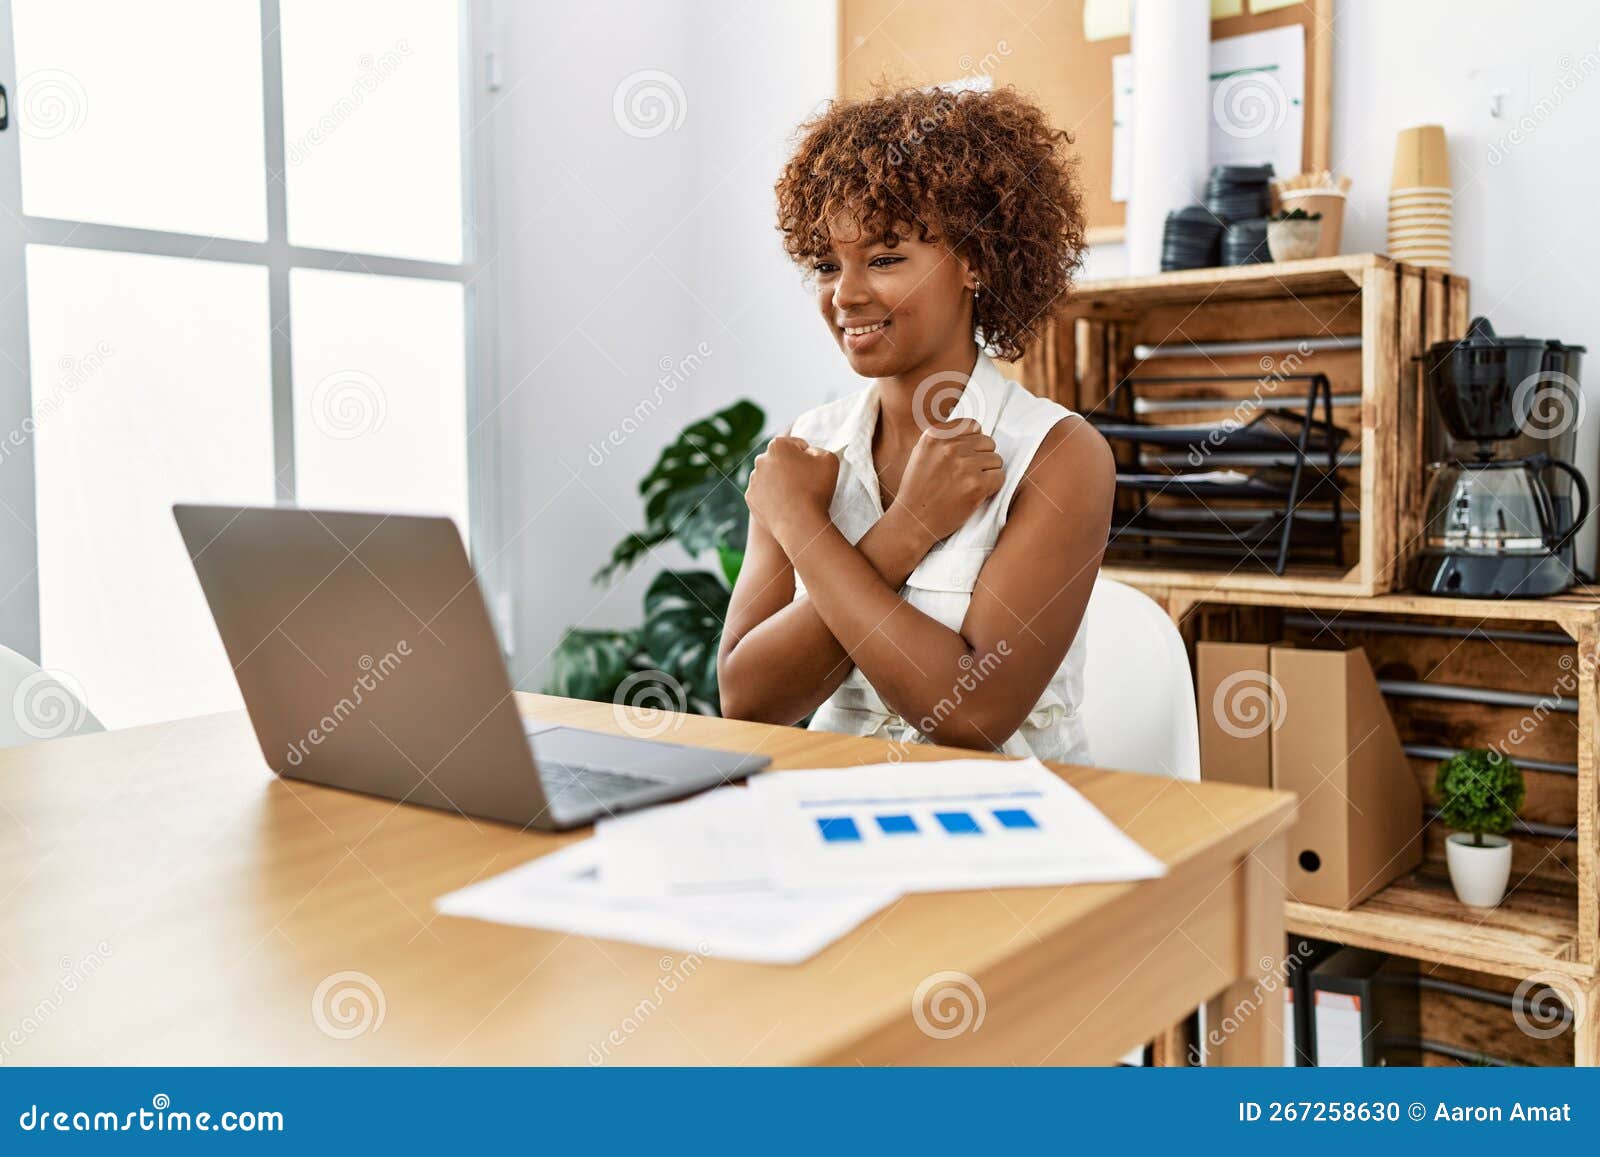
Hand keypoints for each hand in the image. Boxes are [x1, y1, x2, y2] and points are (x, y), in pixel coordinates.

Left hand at [745, 436, 839, 545]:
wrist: (799, 523)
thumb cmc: (816, 489)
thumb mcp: (829, 459)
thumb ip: (818, 450)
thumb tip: (808, 454)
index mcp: (777, 445)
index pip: (796, 445)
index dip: (808, 455)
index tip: (814, 468)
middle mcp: (760, 460)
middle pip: (780, 460)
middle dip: (791, 467)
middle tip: (806, 483)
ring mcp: (753, 480)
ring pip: (771, 477)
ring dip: (781, 482)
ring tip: (796, 496)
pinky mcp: (751, 498)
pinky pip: (764, 494)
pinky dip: (773, 497)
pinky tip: (786, 505)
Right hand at [891, 418, 1003, 543]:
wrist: (913, 520)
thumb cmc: (918, 489)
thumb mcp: (922, 452)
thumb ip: (946, 438)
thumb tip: (977, 430)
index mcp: (936, 435)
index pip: (973, 426)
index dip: (973, 443)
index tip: (964, 457)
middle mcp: (950, 446)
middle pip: (988, 442)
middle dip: (981, 458)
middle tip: (966, 475)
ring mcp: (964, 465)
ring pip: (996, 460)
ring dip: (987, 473)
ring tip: (968, 485)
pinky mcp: (976, 484)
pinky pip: (1000, 477)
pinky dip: (992, 487)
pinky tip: (975, 494)